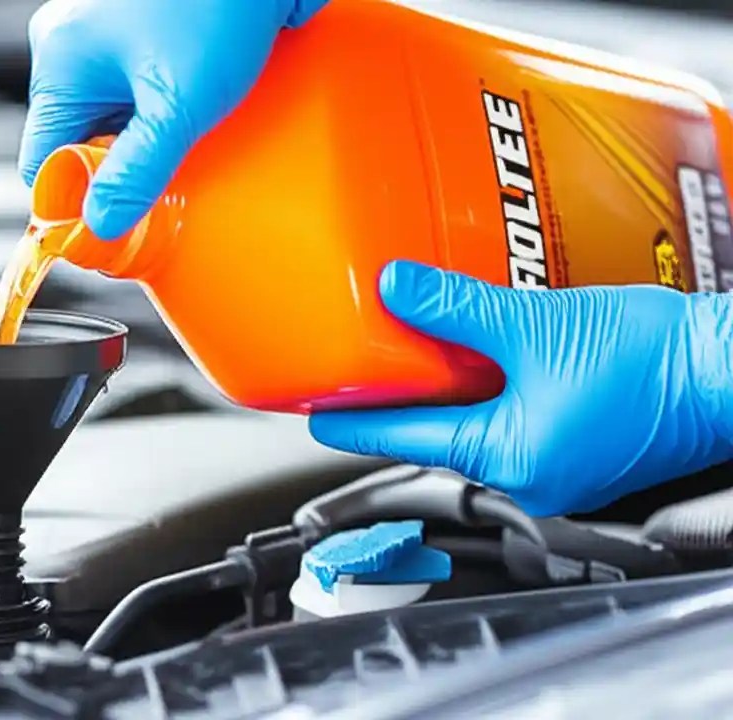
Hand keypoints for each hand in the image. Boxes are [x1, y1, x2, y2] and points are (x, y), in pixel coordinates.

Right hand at [18, 0, 327, 239]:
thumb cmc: (221, 7)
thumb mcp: (178, 107)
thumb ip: (137, 173)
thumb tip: (100, 224)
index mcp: (60, 60)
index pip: (42, 161)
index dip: (74, 202)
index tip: (113, 228)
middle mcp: (70, 40)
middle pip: (76, 138)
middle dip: (116, 168)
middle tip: (162, 188)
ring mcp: (103, 29)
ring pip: (107, 114)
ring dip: (142, 138)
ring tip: (184, 141)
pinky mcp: (137, 25)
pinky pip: (132, 86)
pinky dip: (157, 108)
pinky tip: (192, 113)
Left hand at [309, 260, 732, 516]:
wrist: (732, 368)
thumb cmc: (655, 361)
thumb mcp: (533, 325)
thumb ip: (455, 308)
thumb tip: (398, 288)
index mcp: (505, 457)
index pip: (401, 440)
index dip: (352, 421)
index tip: (314, 411)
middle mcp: (528, 475)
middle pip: (439, 430)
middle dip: (404, 394)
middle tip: (365, 362)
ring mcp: (559, 464)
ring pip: (481, 421)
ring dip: (452, 383)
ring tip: (420, 342)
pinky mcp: (585, 445)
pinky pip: (518, 415)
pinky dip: (494, 384)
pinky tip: (488, 346)